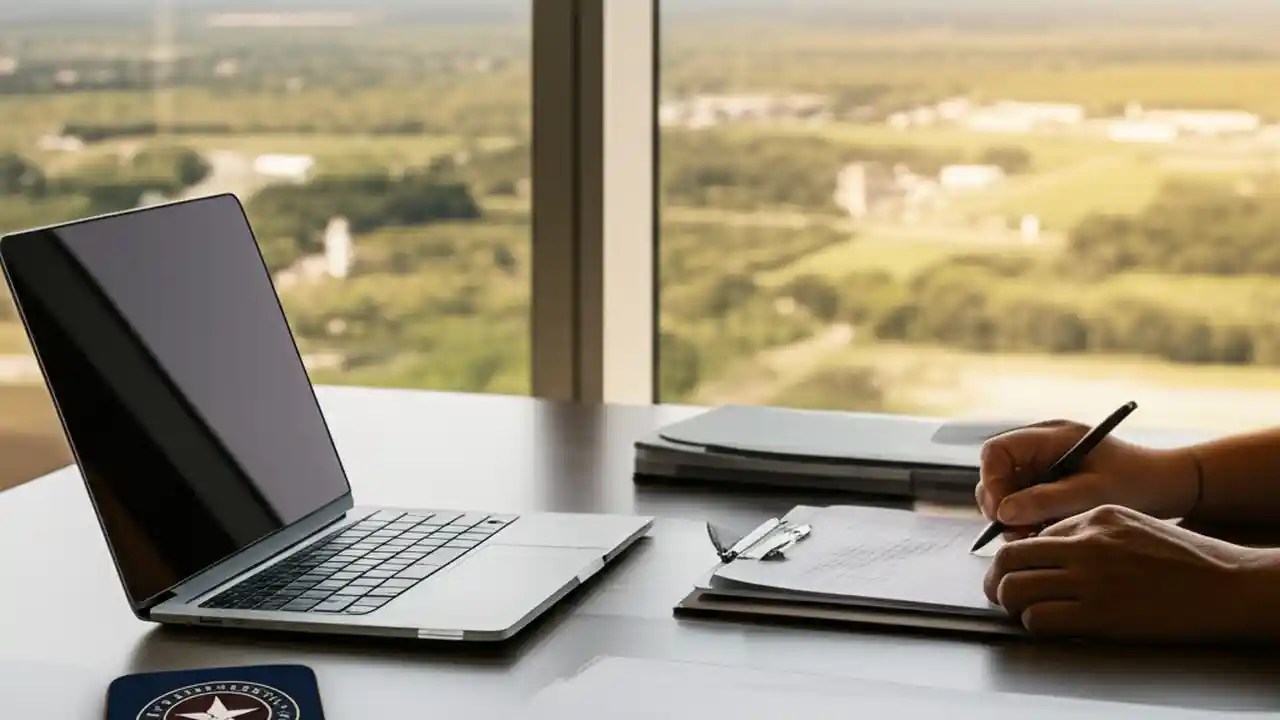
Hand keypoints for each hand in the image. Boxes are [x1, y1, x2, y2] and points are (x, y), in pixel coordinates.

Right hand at [974, 420, 1198, 530]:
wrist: (1166, 486)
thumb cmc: (1137, 483)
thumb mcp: (1094, 493)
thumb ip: (1048, 500)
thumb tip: (1003, 512)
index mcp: (1049, 435)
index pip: (996, 451)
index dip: (991, 481)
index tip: (1004, 513)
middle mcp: (1039, 447)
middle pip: (996, 473)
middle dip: (1001, 505)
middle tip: (1020, 534)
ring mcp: (1042, 466)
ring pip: (1006, 492)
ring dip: (1013, 517)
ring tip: (1034, 537)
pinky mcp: (1048, 484)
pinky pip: (1023, 502)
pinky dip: (1027, 520)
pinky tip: (1045, 534)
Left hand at [985, 505, 1273, 641]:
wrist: (1225, 585)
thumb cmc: (1182, 557)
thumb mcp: (1129, 522)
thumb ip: (1084, 529)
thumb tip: (1042, 545)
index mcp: (1093, 517)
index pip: (1031, 534)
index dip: (1016, 555)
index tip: (1015, 569)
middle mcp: (1086, 545)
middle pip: (1010, 558)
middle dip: (996, 577)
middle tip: (999, 590)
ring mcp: (1091, 580)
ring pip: (1016, 589)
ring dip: (1010, 603)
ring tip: (1019, 610)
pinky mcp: (1100, 616)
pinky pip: (1041, 619)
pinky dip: (1033, 623)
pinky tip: (1046, 623)